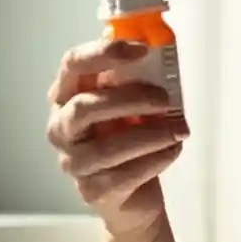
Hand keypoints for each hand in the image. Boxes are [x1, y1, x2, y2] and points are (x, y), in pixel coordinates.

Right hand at [45, 39, 188, 238]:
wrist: (132, 196)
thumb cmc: (128, 140)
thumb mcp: (128, 103)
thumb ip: (133, 77)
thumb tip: (155, 46)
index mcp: (66, 96)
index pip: (73, 65)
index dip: (105, 53)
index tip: (142, 49)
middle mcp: (61, 128)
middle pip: (84, 107)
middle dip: (130, 99)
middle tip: (164, 99)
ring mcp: (74, 162)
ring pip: (108, 147)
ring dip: (150, 135)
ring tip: (179, 129)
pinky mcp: (93, 191)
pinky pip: (125, 174)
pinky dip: (156, 159)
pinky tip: (173, 149)